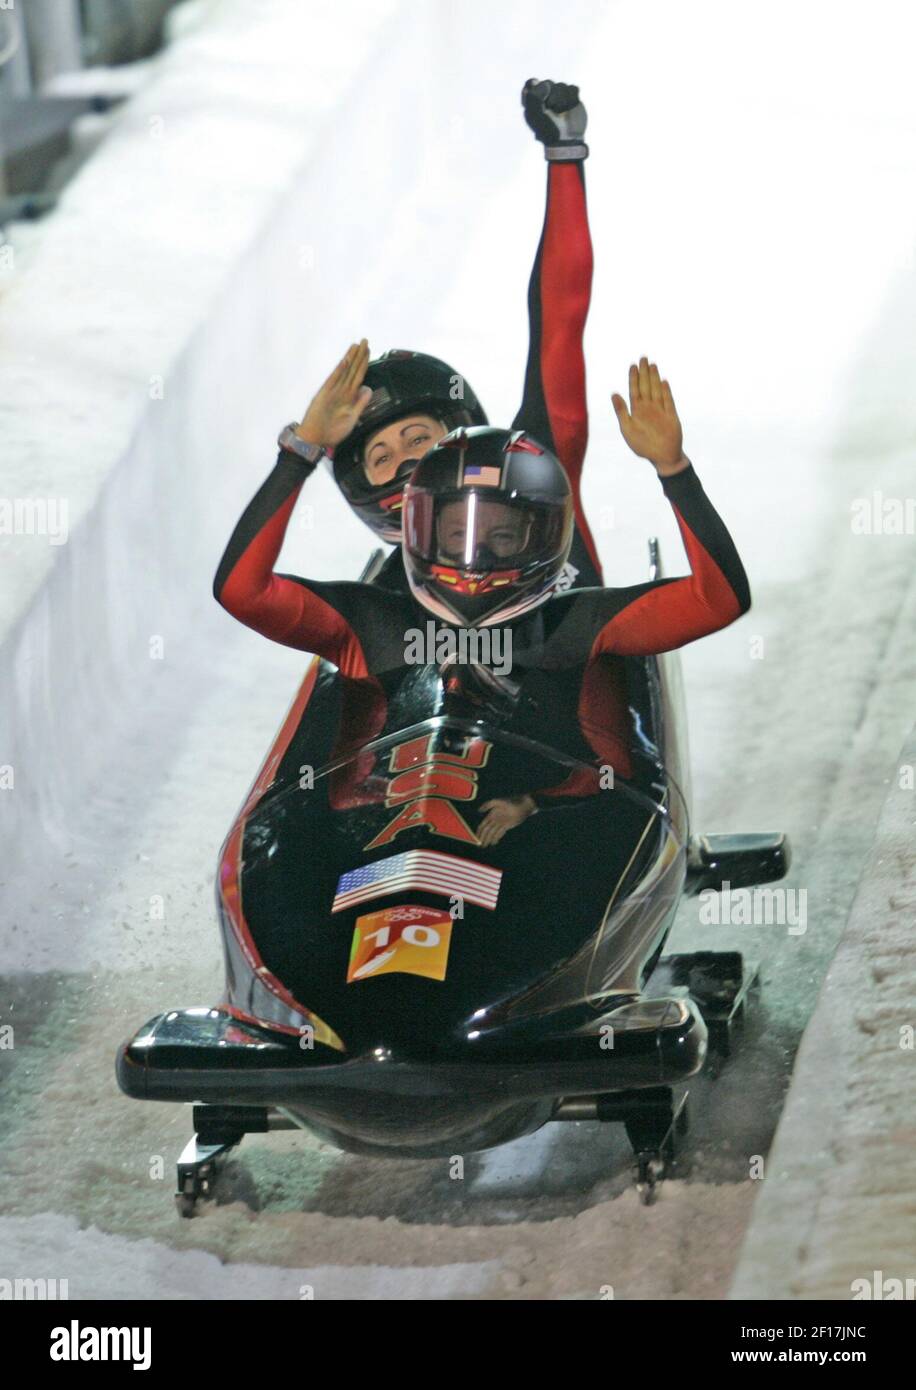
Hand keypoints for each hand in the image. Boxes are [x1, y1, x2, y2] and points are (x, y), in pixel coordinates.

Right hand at [295, 340, 371, 448]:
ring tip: (357, 345)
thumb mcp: (353, 418)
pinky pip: (334, 380)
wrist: (316, 439)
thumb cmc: (333, 431)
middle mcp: (342, 391)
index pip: (358, 376)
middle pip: (353, 370)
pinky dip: (340, 370)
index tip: (368, 350)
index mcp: (349, 396)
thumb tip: (368, 388)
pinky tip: (345, 360)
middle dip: (359, 356)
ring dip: (351, 359)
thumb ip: (360, 404)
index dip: (363, 363)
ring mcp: (333, 391)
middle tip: (365, 341)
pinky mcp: (324, 394)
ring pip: (345, 372)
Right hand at [477, 794, 536, 846]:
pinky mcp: (507, 825)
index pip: (483, 825)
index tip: (476, 838)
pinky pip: (500, 833)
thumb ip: (488, 804)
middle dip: (483, 837)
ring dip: (488, 839)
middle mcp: (495, 819)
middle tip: (480, 845)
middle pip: (487, 830)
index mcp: (491, 814)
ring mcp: (501, 823)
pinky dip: (496, 838)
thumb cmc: (512, 801)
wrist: (524, 805)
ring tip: (485, 846)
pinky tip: (493, 843)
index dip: (479, 831)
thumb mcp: (499, 801)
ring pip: (493, 833)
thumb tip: (479, 810)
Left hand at [521, 78, 586, 145]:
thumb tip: (546, 84)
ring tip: (561, 112)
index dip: (534, 86)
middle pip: (547, 82)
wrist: (567, 140)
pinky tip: (570, 108)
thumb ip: (535, 97)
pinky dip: (571, 99)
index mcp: (533, 102)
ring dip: (562, 99)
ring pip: (561, 85)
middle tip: (551, 108)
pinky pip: (572, 88)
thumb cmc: (548, 131)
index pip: (529, 84)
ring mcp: (560, 97)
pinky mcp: (572, 98)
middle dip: (551, 95)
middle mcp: (545, 97)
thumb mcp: (535, 115)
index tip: (538, 92)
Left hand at [611, 358, 688, 475]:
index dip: (633, 378)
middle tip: (643, 357)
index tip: (632, 365)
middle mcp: (648, 408)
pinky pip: (668, 400)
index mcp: (636, 411)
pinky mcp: (671, 415)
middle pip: (646, 386)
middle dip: (644, 372)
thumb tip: (613, 393)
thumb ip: (621, 411)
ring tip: (652, 364)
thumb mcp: (627, 428)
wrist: (662, 458)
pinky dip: (666, 391)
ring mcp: (660, 410)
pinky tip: (663, 381)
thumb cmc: (642, 446)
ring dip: (654, 377)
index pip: (634, 390)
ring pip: (656, 390)